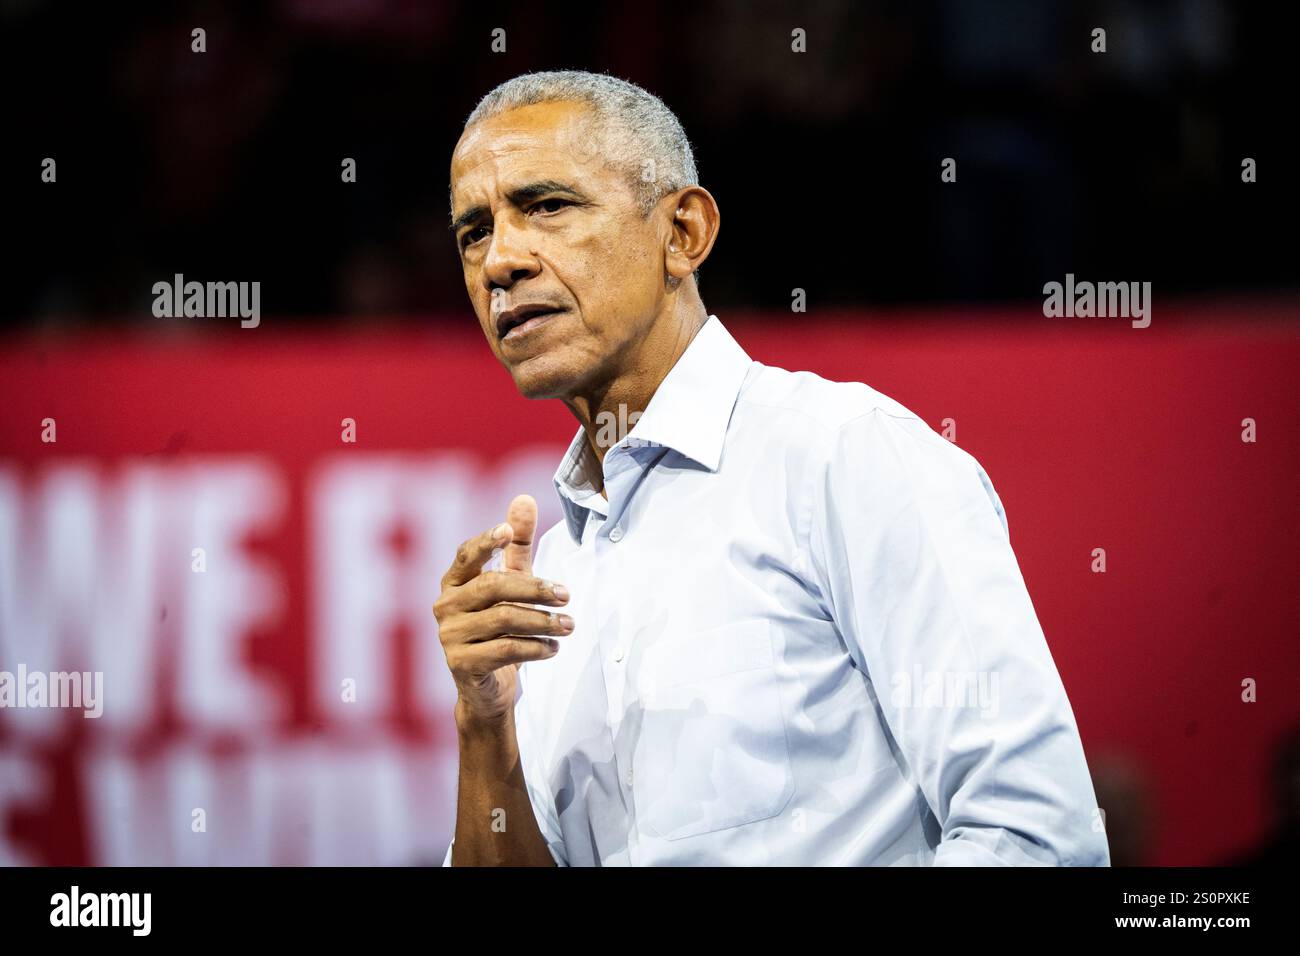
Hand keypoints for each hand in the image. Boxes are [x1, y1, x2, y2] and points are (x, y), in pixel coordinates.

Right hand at [434, 494, 572, 723]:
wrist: (486, 689)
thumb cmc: (498, 626)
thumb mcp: (510, 583)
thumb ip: (516, 545)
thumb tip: (524, 498)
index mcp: (454, 582)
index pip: (466, 555)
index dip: (486, 542)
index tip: (508, 532)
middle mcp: (445, 606)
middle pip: (493, 586)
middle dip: (535, 588)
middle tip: (567, 595)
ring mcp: (450, 636)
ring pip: (503, 619)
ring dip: (543, 621)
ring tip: (569, 625)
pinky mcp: (461, 665)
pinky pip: (504, 650)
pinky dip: (535, 647)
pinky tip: (554, 647)